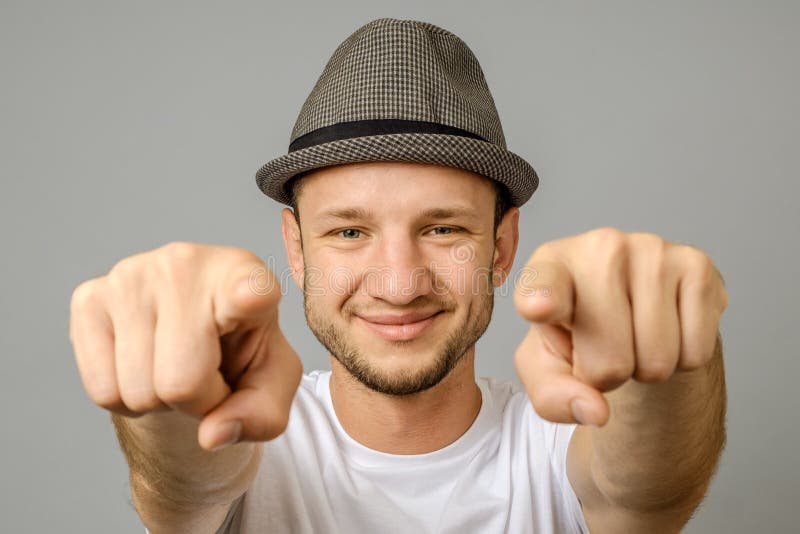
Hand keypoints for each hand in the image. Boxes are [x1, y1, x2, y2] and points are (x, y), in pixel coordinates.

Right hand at [69, 242, 302, 449]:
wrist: (190, 339)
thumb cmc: (241, 353)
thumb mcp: (271, 386)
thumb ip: (262, 415)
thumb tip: (212, 434)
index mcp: (245, 276)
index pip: (247, 287)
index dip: (249, 296)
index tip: (252, 294)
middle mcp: (186, 263)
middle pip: (182, 382)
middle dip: (197, 402)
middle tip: (207, 374)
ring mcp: (130, 275)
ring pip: (139, 392)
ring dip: (160, 401)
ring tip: (176, 365)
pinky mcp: (88, 297)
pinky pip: (103, 391)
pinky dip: (124, 399)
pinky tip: (143, 364)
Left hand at [513, 227, 727, 425]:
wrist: (632, 315)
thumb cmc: (578, 337)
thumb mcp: (547, 370)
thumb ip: (553, 397)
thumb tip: (596, 411)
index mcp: (549, 266)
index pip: (543, 285)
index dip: (542, 299)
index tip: (537, 307)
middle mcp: (599, 247)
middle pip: (610, 360)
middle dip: (608, 376)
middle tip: (604, 349)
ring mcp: (652, 250)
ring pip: (657, 360)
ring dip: (647, 368)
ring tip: (633, 338)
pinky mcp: (697, 266)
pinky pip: (695, 352)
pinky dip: (683, 359)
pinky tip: (667, 329)